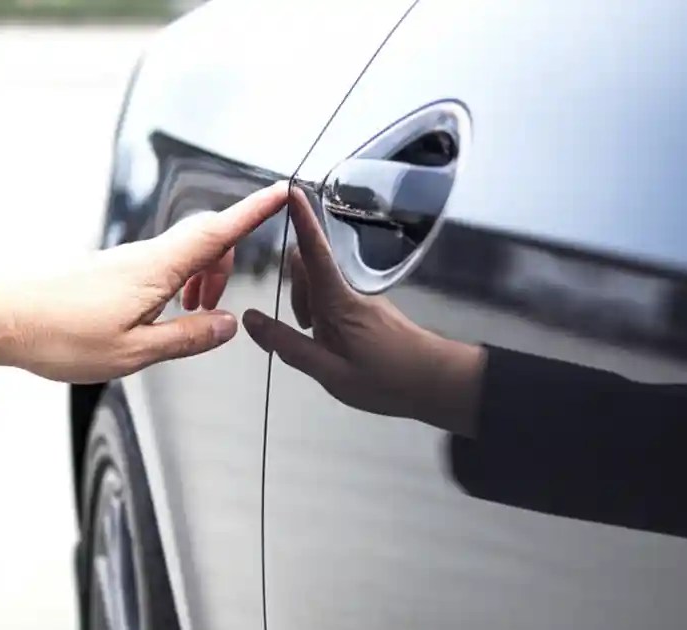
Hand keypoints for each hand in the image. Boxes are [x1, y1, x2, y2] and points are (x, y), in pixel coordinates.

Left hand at [0, 182, 288, 383]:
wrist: (2, 318)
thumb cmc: (59, 335)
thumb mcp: (135, 353)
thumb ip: (187, 338)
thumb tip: (227, 326)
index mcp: (158, 269)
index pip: (219, 232)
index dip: (255, 211)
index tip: (283, 192)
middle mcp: (145, 256)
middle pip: (206, 240)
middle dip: (227, 264)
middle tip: (217, 308)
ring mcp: (125, 260)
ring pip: (181, 255)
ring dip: (198, 280)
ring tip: (185, 320)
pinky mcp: (109, 270)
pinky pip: (158, 266)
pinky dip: (173, 285)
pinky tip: (156, 319)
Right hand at [242, 187, 485, 436]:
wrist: (435, 382)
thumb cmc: (385, 379)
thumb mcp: (329, 372)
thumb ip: (287, 345)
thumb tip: (250, 318)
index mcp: (338, 301)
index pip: (314, 252)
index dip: (302, 220)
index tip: (290, 189)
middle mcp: (348, 290)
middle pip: (307, 266)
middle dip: (293, 287)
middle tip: (302, 329)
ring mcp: (359, 296)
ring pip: (318, 282)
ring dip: (306, 303)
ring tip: (315, 342)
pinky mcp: (366, 306)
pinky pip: (331, 295)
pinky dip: (319, 311)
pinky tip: (326, 342)